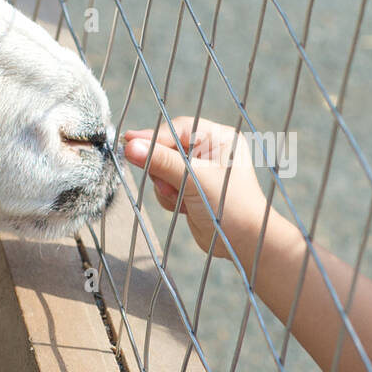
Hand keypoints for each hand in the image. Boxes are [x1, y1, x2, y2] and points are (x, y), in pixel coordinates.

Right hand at [123, 117, 271, 261]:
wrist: (243, 242)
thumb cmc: (231, 206)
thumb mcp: (194, 179)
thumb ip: (161, 162)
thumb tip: (131, 146)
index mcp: (219, 138)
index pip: (178, 129)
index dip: (153, 137)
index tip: (129, 143)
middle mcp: (209, 151)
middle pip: (167, 149)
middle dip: (163, 170)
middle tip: (167, 184)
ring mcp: (199, 171)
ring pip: (163, 170)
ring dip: (167, 187)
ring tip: (182, 199)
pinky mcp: (191, 190)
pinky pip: (166, 186)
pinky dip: (170, 198)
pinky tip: (185, 207)